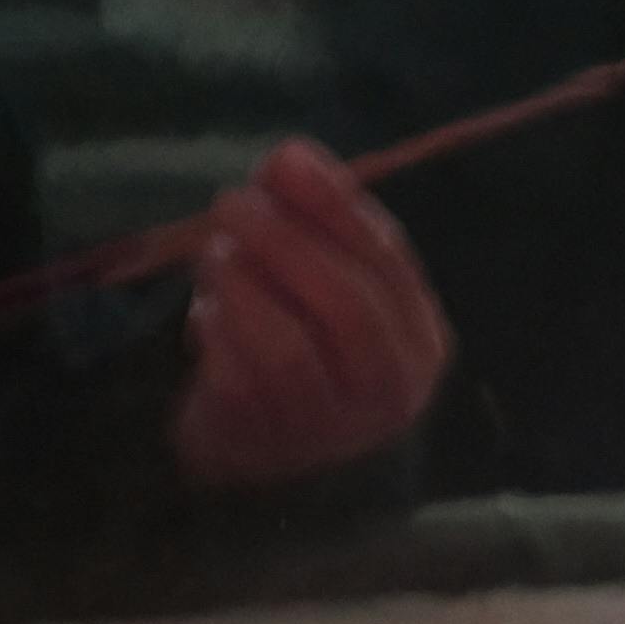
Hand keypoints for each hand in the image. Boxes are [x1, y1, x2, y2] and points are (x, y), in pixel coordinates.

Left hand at [169, 143, 451, 493]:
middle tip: (234, 201)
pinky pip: (239, 378)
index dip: (334, 205)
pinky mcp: (268, 444)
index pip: (386, 262)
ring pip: (289, 346)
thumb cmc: (310, 354)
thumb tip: (291, 156)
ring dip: (244, 285)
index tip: (286, 160)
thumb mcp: (327, 285)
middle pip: (344, 304)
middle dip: (284, 240)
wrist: (274, 468)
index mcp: (419, 345)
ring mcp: (329, 428)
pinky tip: (205, 316)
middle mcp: (388, 393)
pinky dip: (216, 332)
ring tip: (216, 255)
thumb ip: (318, 222)